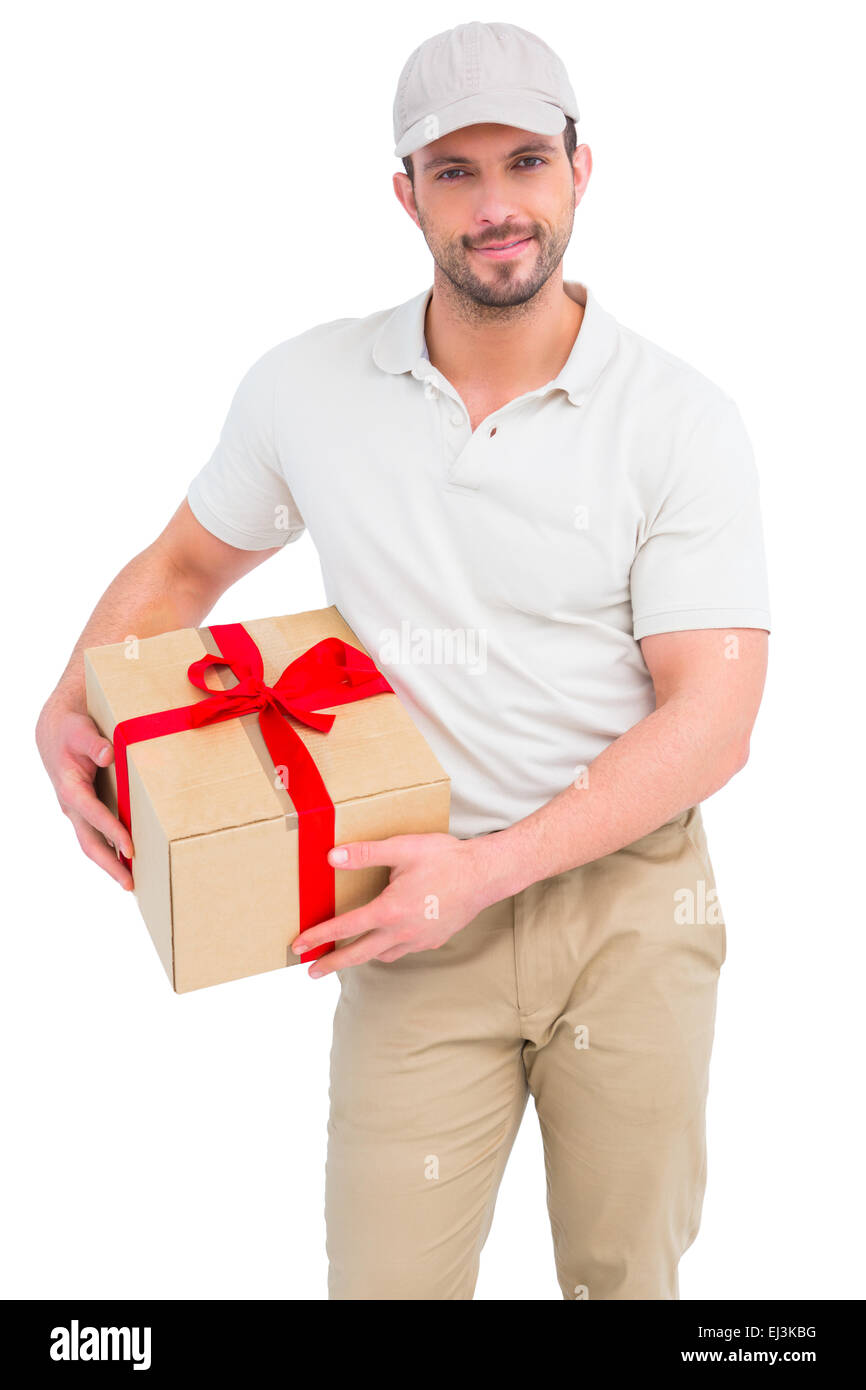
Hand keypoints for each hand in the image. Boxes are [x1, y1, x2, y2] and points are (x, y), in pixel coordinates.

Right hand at [35, 700, 133, 889]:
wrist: (55, 731)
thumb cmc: (71, 730)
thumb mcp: (82, 731)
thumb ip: (95, 743)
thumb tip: (109, 755)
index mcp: (71, 787)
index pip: (94, 815)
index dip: (112, 832)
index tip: (130, 849)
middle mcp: (72, 805)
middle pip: (89, 842)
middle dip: (109, 865)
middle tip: (130, 884)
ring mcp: (77, 811)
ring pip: (92, 843)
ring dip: (110, 864)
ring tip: (131, 882)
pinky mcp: (84, 811)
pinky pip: (96, 835)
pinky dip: (110, 850)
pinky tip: (126, 860)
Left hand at [291, 832, 491, 977]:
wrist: (486, 875)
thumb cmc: (446, 858)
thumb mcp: (403, 849)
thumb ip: (366, 853)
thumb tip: (332, 857)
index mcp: (390, 910)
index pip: (345, 927)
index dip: (318, 935)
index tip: (298, 945)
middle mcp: (402, 932)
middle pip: (359, 954)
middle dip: (332, 963)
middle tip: (311, 971)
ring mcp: (419, 940)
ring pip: (383, 955)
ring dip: (362, 956)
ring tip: (348, 952)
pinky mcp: (433, 941)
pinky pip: (403, 950)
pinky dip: (388, 949)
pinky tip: (387, 939)